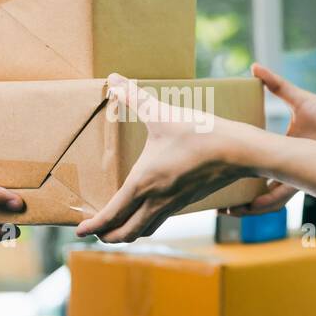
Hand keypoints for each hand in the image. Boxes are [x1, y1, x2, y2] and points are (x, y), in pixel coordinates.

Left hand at [75, 74, 253, 243]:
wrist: (236, 151)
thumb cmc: (197, 133)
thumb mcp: (161, 112)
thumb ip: (134, 96)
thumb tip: (113, 79)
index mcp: (142, 184)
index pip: (111, 215)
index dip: (93, 226)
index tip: (79, 231)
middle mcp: (155, 200)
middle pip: (125, 232)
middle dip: (107, 236)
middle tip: (94, 233)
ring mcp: (173, 204)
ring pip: (144, 230)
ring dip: (127, 234)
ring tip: (116, 229)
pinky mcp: (187, 201)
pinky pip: (160, 220)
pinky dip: (146, 224)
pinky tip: (147, 213)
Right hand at [227, 63, 315, 214]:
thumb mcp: (299, 99)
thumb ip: (276, 85)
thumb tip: (254, 67)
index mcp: (283, 150)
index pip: (255, 162)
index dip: (237, 168)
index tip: (217, 168)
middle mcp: (288, 167)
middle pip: (258, 186)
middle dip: (238, 198)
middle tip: (218, 202)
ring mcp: (296, 177)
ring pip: (267, 198)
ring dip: (248, 206)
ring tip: (227, 210)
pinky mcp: (306, 181)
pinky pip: (281, 196)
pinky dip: (265, 203)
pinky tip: (249, 208)